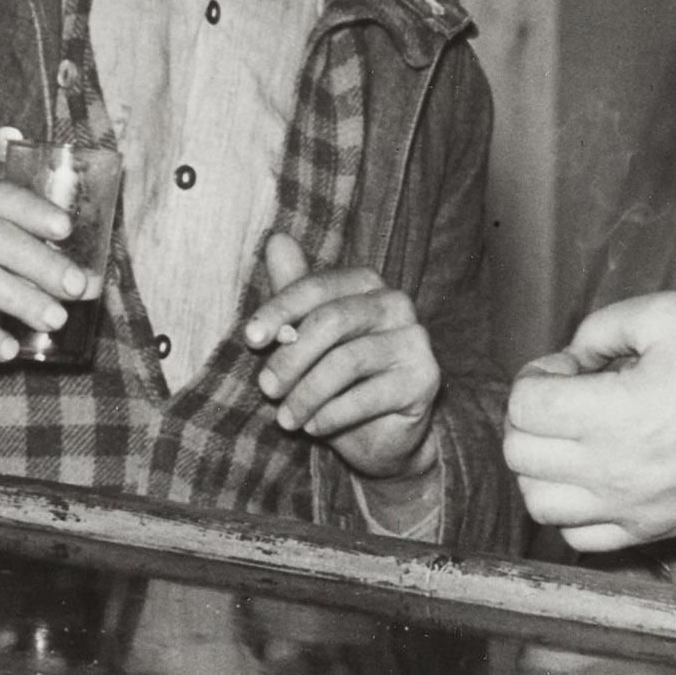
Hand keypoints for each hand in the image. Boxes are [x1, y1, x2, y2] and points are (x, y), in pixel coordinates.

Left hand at [240, 233, 439, 481]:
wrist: (380, 436)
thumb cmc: (338, 380)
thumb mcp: (308, 337)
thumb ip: (294, 291)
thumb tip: (276, 239)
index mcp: (366, 284)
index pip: (317, 286)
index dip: (280, 310)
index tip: (250, 340)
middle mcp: (396, 304)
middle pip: (332, 321)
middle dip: (291, 357)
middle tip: (267, 388)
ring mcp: (415, 341)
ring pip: (347, 361)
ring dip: (306, 394)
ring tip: (286, 419)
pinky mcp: (425, 379)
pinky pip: (367, 396)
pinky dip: (330, 415)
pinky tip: (313, 427)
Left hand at [499, 292, 675, 549]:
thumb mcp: (666, 316)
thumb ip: (602, 326)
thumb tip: (573, 355)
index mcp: (610, 415)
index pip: (524, 405)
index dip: (538, 376)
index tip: (571, 368)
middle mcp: (609, 470)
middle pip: (520, 453)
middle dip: (532, 418)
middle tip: (566, 399)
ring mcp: (626, 508)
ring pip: (538, 502)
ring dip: (541, 468)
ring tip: (570, 442)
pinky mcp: (645, 530)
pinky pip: (576, 538)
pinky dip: (569, 511)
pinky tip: (591, 481)